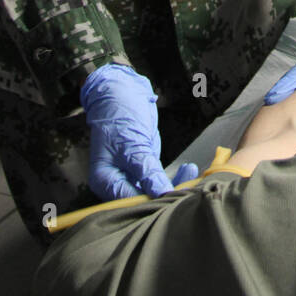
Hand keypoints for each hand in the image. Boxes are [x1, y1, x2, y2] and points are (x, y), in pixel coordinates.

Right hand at [80, 64, 197, 200]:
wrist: (120, 93)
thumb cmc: (120, 116)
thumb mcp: (133, 145)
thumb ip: (147, 172)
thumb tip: (163, 194)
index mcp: (105, 182)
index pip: (129, 201)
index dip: (152, 200)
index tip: (174, 196)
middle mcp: (116, 184)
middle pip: (142, 199)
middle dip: (166, 193)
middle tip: (189, 187)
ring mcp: (130, 176)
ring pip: (154, 190)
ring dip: (174, 184)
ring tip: (191, 172)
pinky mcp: (143, 168)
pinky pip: (158, 179)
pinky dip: (173, 176)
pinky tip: (188, 169)